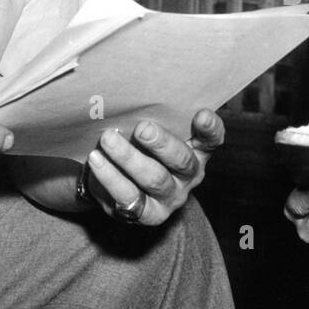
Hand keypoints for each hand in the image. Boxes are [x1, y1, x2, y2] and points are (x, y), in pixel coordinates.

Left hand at [82, 108, 223, 226]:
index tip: (200, 113)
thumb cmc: (139, 147)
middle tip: (142, 127)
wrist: (118, 182)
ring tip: (108, 139)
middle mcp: (189, 176)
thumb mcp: (153, 133)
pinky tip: (96, 160)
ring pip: (154, 179)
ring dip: (129, 158)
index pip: (211, 140)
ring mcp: (169, 197)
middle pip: (182, 160)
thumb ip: (155, 118)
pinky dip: (110, 177)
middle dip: (162, 143)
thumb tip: (133, 93)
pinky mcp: (147, 214)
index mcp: (197, 151)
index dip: (210, 128)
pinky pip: (128, 196)